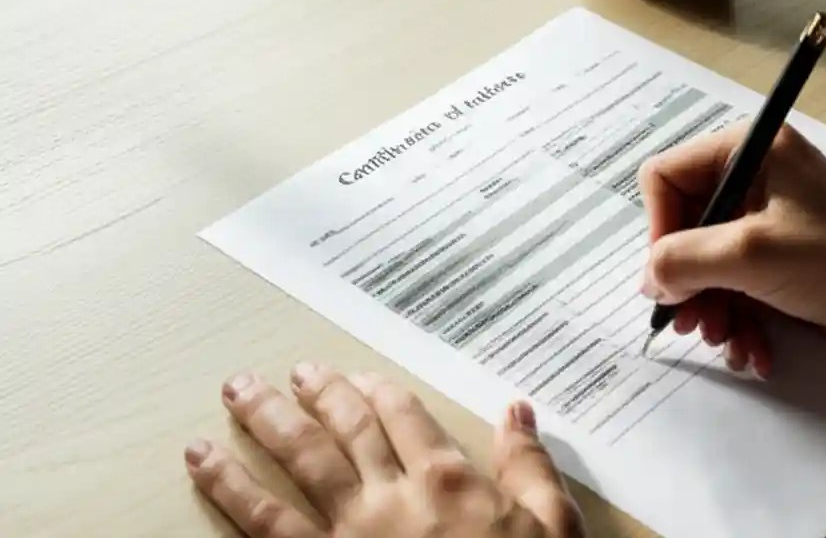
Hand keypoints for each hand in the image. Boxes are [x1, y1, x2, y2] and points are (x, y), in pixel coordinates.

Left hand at [185, 364, 582, 537]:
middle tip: (292, 372)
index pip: (405, 416)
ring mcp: (348, 533)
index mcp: (449, 482)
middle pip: (347, 428)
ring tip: (239, 392)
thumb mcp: (552, 527)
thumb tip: (518, 411)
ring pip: (300, 461)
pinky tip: (204, 462)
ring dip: (266, 421)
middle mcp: (393, 497)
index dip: (377, 391)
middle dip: (317, 393)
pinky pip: (262, 523)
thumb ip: (530, 467)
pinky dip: (230, 488)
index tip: (355, 377)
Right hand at [638, 122, 825, 374]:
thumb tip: (649, 278)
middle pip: (682, 227)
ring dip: (711, 308)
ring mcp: (766, 218)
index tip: (670, 274)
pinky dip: (738, 318)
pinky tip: (753, 349)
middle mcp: (753, 176)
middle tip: (690, 322)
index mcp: (749, 150)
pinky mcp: (778, 256)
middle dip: (687, 281)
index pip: (666, 177)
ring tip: (727, 340)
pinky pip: (734, 284)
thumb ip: (683, 260)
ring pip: (705, 263)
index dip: (659, 229)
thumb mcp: (750, 255)